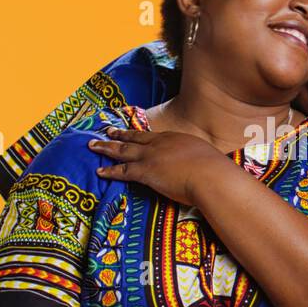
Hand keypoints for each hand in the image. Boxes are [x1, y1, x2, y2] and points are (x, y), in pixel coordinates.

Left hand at [88, 127, 234, 206]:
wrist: (210, 175)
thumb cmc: (214, 170)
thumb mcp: (207, 158)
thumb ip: (200, 160)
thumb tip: (206, 167)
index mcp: (175, 139)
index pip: (152, 135)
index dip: (139, 133)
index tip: (131, 131)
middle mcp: (160, 144)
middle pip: (134, 138)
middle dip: (118, 135)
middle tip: (106, 131)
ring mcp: (151, 157)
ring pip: (123, 151)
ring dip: (106, 148)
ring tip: (93, 146)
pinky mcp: (146, 172)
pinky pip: (122, 171)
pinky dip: (110, 171)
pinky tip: (99, 171)